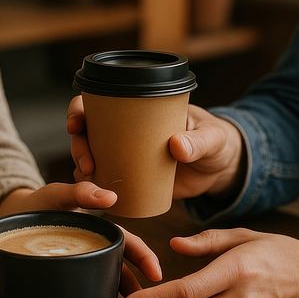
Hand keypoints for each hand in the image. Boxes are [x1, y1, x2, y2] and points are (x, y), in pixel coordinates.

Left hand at [0, 184, 162, 290]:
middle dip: (136, 292)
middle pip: (122, 272)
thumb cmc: (34, 205)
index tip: (156, 276)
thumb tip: (110, 198)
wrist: (5, 220)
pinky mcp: (66, 283)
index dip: (145, 259)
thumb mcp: (56, 195)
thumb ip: (79, 193)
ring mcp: (82, 268)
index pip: (129, 245)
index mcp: (99, 232)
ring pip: (107, 287)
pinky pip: (86, 297)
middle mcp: (95, 251)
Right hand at [67, 96, 245, 198]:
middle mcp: (125, 129)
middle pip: (87, 131)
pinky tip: (92, 195)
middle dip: (78, 145)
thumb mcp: (211, 138)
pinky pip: (105, 179)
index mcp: (139, 109)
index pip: (99, 102)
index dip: (80, 110)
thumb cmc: (217, 142)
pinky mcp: (131, 178)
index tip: (77, 124)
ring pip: (91, 156)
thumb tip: (177, 146)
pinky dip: (94, 186)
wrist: (221, 168)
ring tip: (90, 180)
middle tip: (88, 164)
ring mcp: (125, 154)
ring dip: (82, 167)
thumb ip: (197, 142)